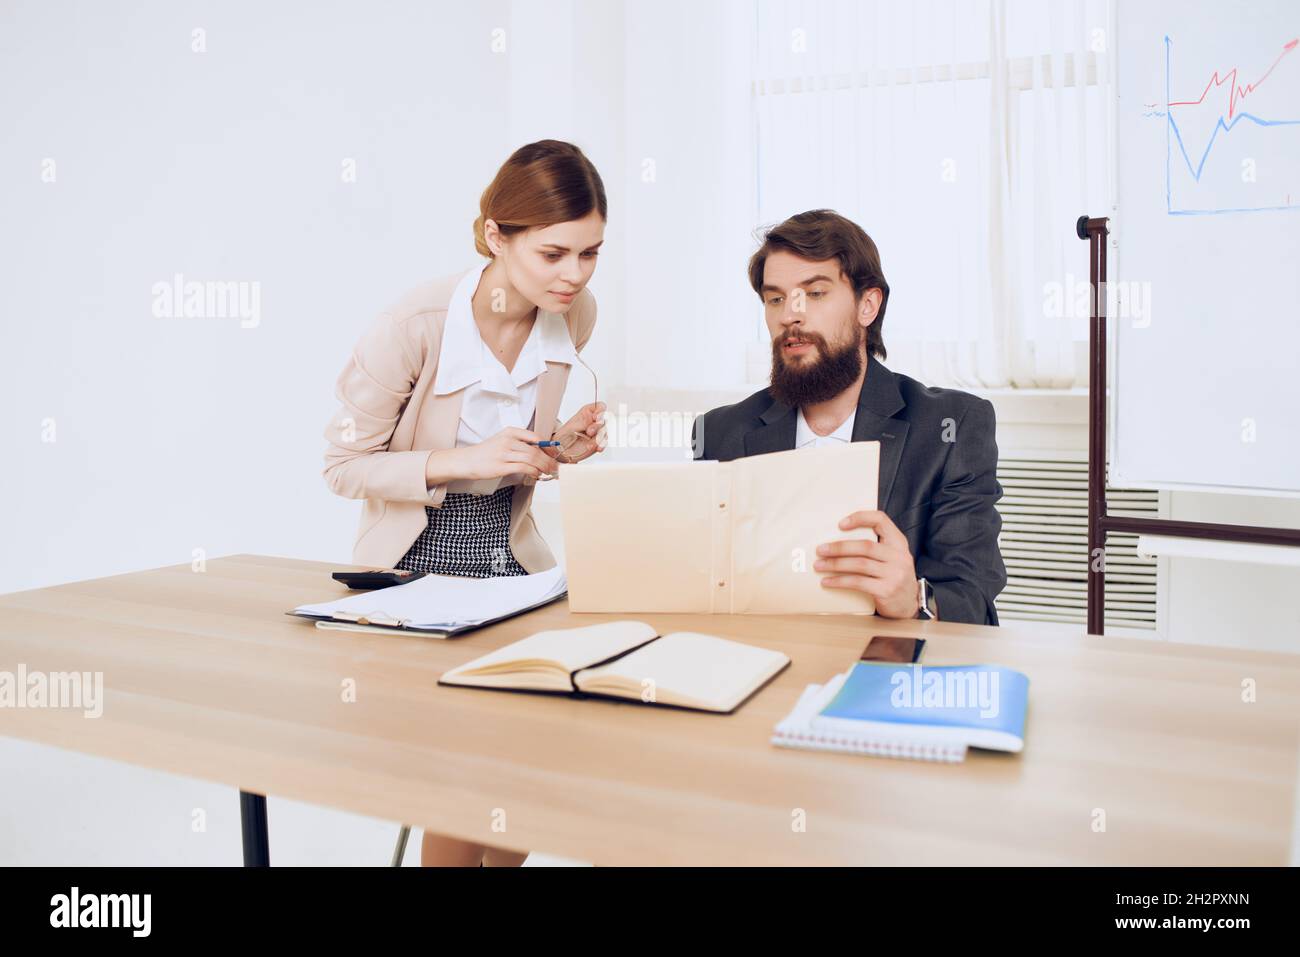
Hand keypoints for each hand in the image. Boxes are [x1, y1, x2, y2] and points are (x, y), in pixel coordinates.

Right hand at [442, 427, 559, 482]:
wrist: (467, 460)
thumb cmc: (486, 452)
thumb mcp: (502, 440)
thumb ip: (519, 443)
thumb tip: (540, 452)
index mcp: (510, 432)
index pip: (535, 437)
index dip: (547, 447)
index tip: (554, 454)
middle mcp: (508, 440)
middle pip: (535, 450)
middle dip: (548, 460)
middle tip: (554, 467)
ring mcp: (504, 453)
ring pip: (531, 459)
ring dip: (543, 467)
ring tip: (548, 472)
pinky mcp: (501, 466)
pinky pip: (523, 468)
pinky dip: (533, 472)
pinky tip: (536, 475)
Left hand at [543, 401, 606, 463]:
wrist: (563, 449)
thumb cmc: (565, 434)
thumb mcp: (572, 426)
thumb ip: (583, 422)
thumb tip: (591, 419)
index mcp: (588, 412)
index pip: (600, 407)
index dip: (600, 411)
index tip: (595, 417)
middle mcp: (594, 421)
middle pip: (604, 419)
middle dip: (597, 426)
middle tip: (589, 432)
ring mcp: (598, 432)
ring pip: (605, 431)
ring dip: (598, 437)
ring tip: (589, 444)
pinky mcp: (599, 442)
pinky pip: (604, 442)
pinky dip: (601, 445)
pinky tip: (597, 448)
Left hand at [814, 509, 920, 618]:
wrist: (909, 605)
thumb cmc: (893, 577)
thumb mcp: (892, 557)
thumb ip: (876, 546)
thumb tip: (839, 540)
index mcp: (899, 542)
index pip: (881, 520)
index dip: (860, 518)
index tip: (840, 524)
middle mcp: (899, 556)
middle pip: (865, 546)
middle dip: (839, 547)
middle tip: (820, 550)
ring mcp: (894, 574)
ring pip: (859, 564)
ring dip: (835, 564)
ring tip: (819, 565)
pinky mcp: (887, 590)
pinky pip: (858, 583)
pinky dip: (840, 581)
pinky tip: (827, 581)